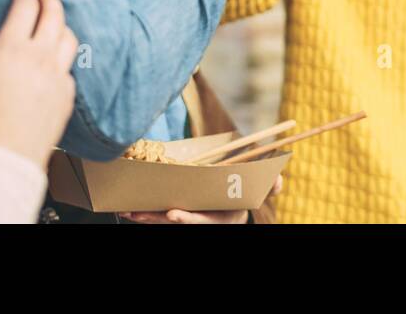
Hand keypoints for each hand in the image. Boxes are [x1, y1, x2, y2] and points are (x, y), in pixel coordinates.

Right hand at [0, 0, 78, 167]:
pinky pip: (69, 68)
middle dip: (50, 0)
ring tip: (57, 23)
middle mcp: (40, 56)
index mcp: (11, 48)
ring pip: (69, 39)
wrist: (6, 156)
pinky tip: (56, 63)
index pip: (24, 8)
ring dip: (63, 25)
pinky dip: (62, 59)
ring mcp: (58, 75)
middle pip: (54, 16)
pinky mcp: (68, 94)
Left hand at [118, 175, 281, 223]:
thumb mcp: (258, 191)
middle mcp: (201, 221)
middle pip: (175, 222)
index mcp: (220, 219)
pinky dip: (144, 210)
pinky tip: (127, 206)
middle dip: (156, 219)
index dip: (187, 218)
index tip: (173, 213)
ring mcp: (188, 218)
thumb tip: (278, 181)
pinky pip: (157, 213)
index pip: (201, 220)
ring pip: (162, 220)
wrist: (233, 203)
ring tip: (127, 210)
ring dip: (144, 215)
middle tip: (138, 213)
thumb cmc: (244, 194)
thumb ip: (268, 186)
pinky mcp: (176, 213)